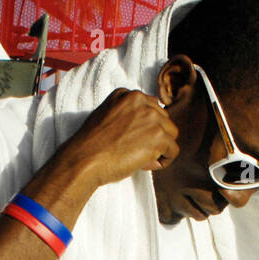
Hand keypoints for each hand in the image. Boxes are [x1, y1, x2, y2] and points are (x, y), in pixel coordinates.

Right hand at [52, 89, 179, 189]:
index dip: (146, 128)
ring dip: (160, 149)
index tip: (132, 139)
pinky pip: (173, 151)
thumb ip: (127, 114)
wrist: (85, 159)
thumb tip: (148, 127)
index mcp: (129, 95)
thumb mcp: (107, 116)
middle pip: (164, 121)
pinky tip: (145, 164)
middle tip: (134, 151)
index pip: (152, 109)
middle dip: (154, 138)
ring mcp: (152, 118)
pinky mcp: (159, 136)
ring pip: (171, 135)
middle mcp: (142, 102)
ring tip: (139, 158)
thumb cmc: (92, 144)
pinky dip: (164, 161)